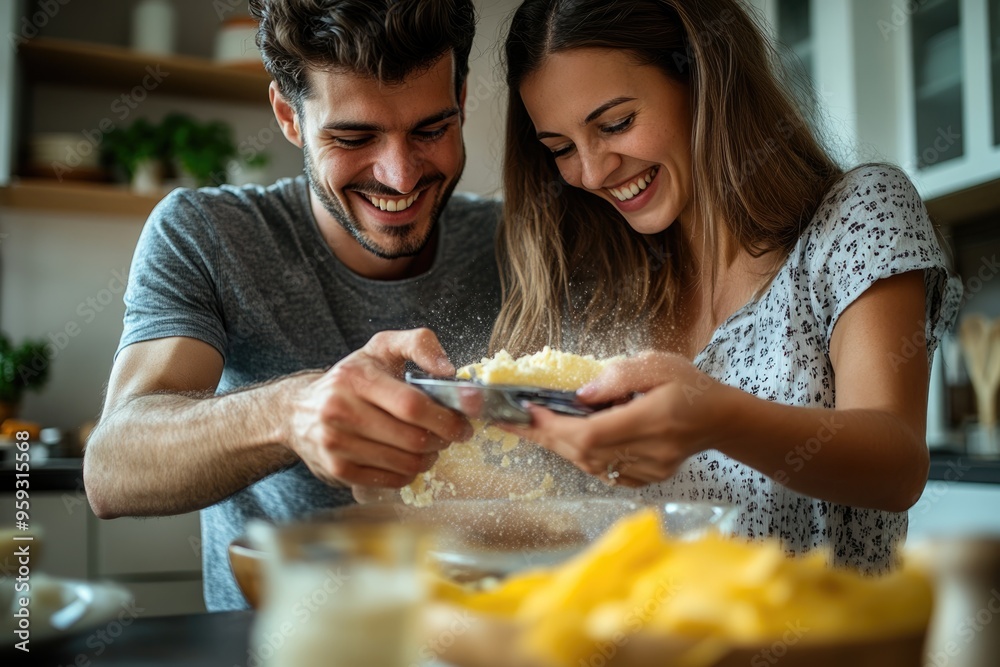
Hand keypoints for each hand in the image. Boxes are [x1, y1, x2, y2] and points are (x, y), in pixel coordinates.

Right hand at [285, 328, 472, 488]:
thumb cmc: (351, 377)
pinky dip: (409, 473)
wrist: (297, 410)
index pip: (412, 405)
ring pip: (405, 463)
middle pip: (412, 439)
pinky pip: (391, 480)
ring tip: (430, 446)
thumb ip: (419, 344)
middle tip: (449, 435)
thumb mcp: (381, 348)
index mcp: (356, 379)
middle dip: (442, 440)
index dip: (446, 418)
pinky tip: (408, 459)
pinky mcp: (337, 470)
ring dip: (429, 458)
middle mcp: (340, 411)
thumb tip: (448, 370)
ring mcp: (336, 444)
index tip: (463, 423)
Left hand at [503, 351, 729, 486]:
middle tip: (513, 420)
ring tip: (531, 428)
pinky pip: (603, 472)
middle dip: (544, 436)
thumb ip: (618, 376)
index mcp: (653, 419)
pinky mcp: (647, 478)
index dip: (554, 426)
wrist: (721, 419)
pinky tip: (566, 440)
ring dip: (558, 446)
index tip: (529, 409)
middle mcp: (650, 451)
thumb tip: (580, 395)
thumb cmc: (690, 385)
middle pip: (583, 453)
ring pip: (589, 465)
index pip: (591, 433)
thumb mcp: (658, 364)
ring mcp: (649, 470)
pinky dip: (580, 456)